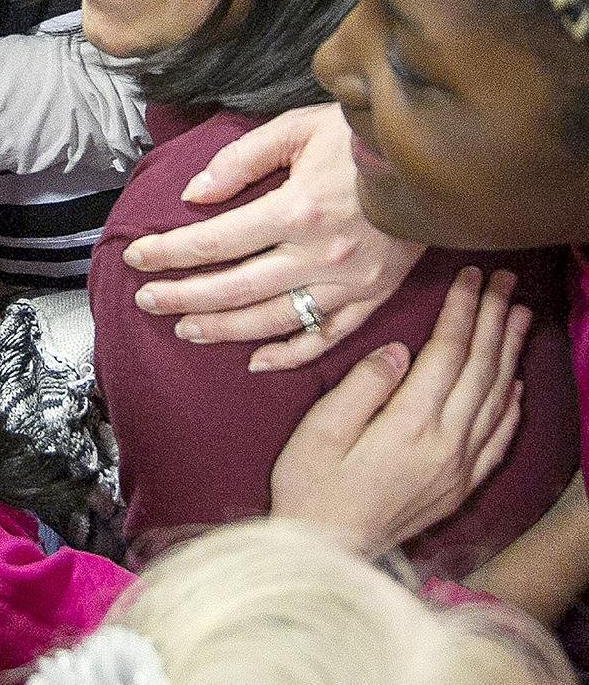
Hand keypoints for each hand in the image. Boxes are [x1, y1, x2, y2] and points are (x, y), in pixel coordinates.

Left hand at [124, 103, 424, 368]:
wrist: (440, 158)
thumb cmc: (362, 136)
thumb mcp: (299, 128)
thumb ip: (242, 159)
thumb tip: (194, 193)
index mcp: (296, 210)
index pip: (214, 241)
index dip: (169, 252)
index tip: (137, 257)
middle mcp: (317, 256)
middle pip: (234, 288)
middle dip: (182, 296)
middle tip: (145, 300)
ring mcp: (347, 284)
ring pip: (272, 321)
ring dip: (222, 329)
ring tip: (185, 328)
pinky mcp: (372, 299)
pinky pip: (325, 339)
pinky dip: (289, 355)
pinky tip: (256, 361)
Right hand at [270, 267, 529, 559]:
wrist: (326, 556)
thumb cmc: (311, 488)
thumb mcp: (321, 430)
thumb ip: (363, 385)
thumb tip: (400, 350)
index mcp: (411, 425)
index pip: (447, 352)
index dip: (462, 309)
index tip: (470, 274)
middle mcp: (446, 446)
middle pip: (480, 369)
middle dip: (494, 318)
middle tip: (506, 280)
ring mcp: (457, 470)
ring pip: (496, 398)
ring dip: (509, 352)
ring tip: (518, 314)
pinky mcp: (458, 488)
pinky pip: (498, 440)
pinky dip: (512, 406)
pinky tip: (515, 384)